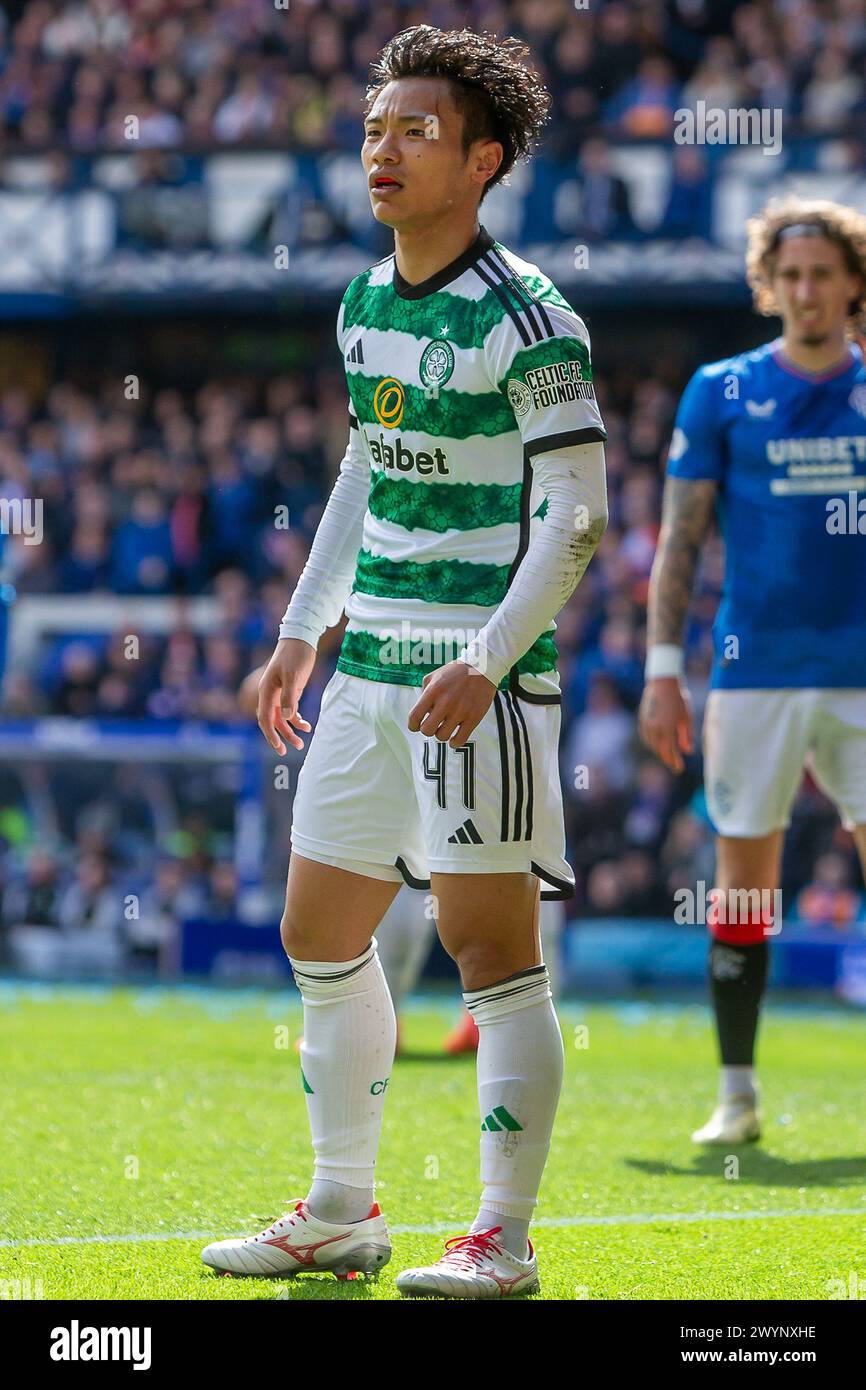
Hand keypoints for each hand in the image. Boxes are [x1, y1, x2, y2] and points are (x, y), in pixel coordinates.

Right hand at [255, 639, 314, 753]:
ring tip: (302, 743)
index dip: (270, 735)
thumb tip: (288, 717)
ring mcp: (279, 693)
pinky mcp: (290, 691)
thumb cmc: (295, 655)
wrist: (300, 638)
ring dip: (291, 730)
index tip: (278, 747)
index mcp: (266, 691)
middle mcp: (270, 694)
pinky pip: (290, 710)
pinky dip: (297, 719)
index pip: (265, 718)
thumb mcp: (293, 675)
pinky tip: (306, 726)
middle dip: (281, 737)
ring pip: (282, 718)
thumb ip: (290, 696)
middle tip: (292, 749)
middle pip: (272, 721)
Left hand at [407, 660, 496, 747]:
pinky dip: (454, 742)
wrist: (482, 667)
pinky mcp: (474, 718)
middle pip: (426, 730)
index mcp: (433, 691)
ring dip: (441, 734)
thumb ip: (424, 692)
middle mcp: (445, 702)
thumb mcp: (434, 675)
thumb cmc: (456, 672)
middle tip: (433, 725)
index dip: (412, 725)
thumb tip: (423, 711)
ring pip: (442, 737)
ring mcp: (460, 711)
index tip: (416, 726)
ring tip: (445, 727)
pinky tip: (454, 737)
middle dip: (427, 729)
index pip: (414, 716)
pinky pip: (459, 740)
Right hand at [638, 676, 693, 774]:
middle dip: (667, 758)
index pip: (669, 752)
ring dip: (659, 751)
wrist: (663, 683)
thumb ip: (687, 736)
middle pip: (660, 750)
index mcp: (667, 729)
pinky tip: (657, 743)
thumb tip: (688, 752)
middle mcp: (655, 729)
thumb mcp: (686, 717)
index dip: (674, 763)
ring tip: (668, 753)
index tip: (679, 770)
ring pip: (652, 745)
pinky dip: (652, 743)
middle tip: (674, 764)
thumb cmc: (678, 698)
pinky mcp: (642, 720)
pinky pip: (646, 737)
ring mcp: (646, 724)